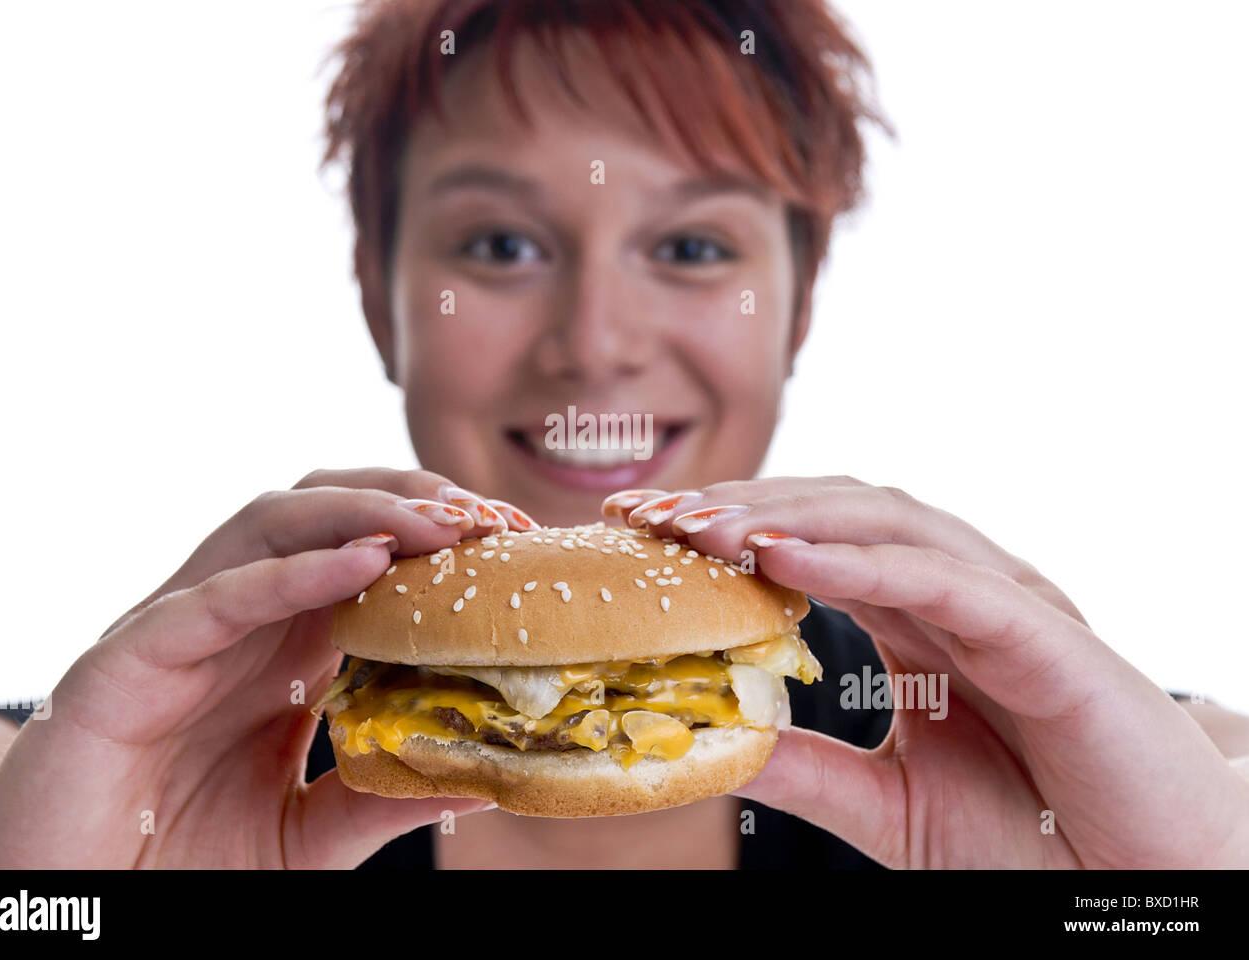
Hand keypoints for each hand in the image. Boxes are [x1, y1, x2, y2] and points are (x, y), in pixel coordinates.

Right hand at [0, 469, 534, 867]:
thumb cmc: (172, 870)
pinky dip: (288, 572)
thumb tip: (483, 781)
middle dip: (408, 498)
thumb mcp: (303, 839)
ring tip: (441, 522)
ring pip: (266, 525)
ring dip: (361, 511)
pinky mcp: (123, 665)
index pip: (360, 558)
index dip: (433, 538)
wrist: (61, 916)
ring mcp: (177, 634)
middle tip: (488, 519)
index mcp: (275, 654)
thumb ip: (378, 802)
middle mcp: (232, 626)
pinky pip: (210, 598)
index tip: (509, 541)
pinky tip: (362, 562)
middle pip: (321, 514)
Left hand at [605, 478, 1248, 866]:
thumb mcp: (893, 804)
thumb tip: (719, 744)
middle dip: (739, 507)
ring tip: (699, 525)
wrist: (1147, 886)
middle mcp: (957, 595)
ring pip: (883, 523)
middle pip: (834, 515)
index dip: (728, 534)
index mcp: (921, 623)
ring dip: (785, 515)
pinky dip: (861, 557)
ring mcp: (1002, 603)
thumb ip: (814, 768)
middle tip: (649, 514)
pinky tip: (783, 552)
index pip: (812, 550)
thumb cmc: (1037, 839)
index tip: (644, 535)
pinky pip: (942, 578)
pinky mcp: (1043, 635)